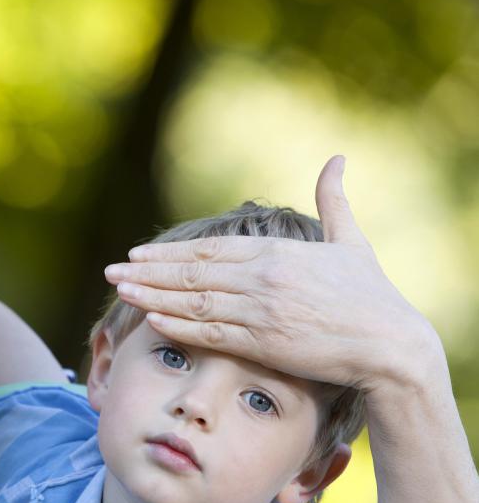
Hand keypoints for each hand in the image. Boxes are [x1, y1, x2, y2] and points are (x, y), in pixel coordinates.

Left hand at [103, 156, 436, 390]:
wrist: (390, 345)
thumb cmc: (371, 295)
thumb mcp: (351, 241)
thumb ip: (334, 200)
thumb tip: (338, 158)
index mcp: (275, 254)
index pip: (208, 250)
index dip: (169, 251)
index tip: (138, 252)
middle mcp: (261, 279)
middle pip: (190, 272)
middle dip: (147, 271)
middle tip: (112, 269)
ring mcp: (259, 312)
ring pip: (193, 302)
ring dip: (152, 296)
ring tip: (120, 290)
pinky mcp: (263, 344)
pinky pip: (210, 334)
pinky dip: (178, 326)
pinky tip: (151, 320)